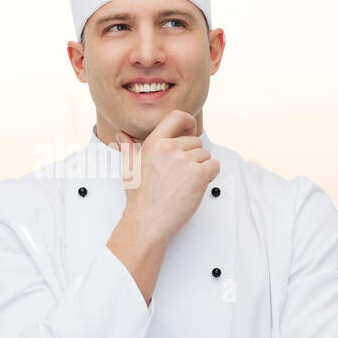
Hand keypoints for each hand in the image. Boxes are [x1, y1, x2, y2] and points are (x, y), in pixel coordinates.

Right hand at [116, 110, 220, 241]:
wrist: (148, 222)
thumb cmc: (140, 198)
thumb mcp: (130, 168)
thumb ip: (129, 148)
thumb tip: (121, 135)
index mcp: (154, 143)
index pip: (177, 116)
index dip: (188, 122)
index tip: (190, 132)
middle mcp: (169, 148)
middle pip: (196, 141)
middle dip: (194, 157)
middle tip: (181, 175)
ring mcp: (184, 161)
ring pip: (206, 155)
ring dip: (202, 168)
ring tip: (185, 183)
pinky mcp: (198, 175)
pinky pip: (215, 166)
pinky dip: (211, 176)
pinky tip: (197, 186)